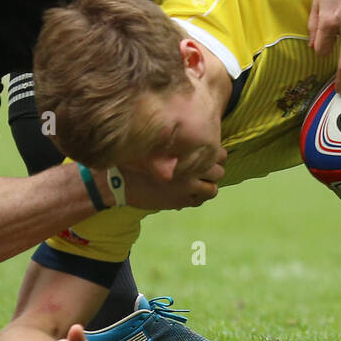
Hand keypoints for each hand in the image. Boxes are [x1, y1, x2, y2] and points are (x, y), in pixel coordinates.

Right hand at [113, 147, 227, 210]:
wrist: (120, 181)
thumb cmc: (138, 159)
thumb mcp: (159, 145)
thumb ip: (179, 144)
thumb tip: (198, 137)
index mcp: (188, 153)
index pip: (219, 154)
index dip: (218, 156)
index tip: (213, 156)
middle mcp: (191, 171)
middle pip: (219, 173)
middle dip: (215, 171)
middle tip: (208, 170)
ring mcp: (187, 189)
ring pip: (213, 189)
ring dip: (209, 186)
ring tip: (201, 183)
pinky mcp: (180, 202)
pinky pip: (199, 201)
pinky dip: (199, 197)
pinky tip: (192, 193)